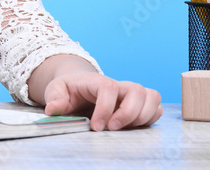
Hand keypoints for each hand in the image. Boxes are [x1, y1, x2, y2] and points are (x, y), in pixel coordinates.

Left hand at [42, 72, 161, 130]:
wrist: (79, 87)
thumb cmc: (69, 90)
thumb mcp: (55, 90)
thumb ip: (54, 98)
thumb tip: (53, 109)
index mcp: (97, 81)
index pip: (109, 88)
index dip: (105, 108)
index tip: (96, 126)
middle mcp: (118, 85)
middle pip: (137, 91)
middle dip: (128, 113)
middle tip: (112, 128)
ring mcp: (130, 94)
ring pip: (152, 97)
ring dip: (143, 116)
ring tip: (124, 128)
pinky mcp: (139, 104)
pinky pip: (156, 107)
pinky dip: (150, 118)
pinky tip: (133, 126)